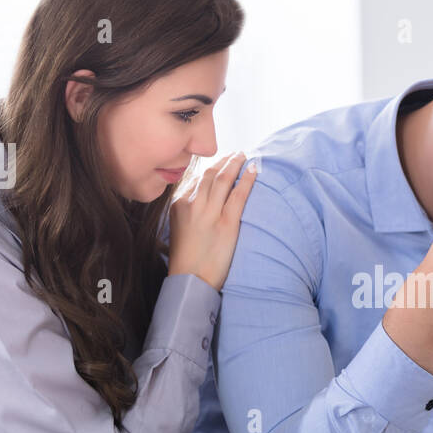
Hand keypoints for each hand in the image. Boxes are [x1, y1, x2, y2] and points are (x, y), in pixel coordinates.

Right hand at [167, 151, 257, 289]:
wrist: (190, 279)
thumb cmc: (185, 258)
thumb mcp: (178, 228)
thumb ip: (187, 211)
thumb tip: (201, 200)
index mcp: (178, 204)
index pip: (196, 179)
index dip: (211, 168)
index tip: (220, 162)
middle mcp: (192, 204)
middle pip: (210, 174)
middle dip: (224, 161)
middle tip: (235, 154)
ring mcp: (209, 212)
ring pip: (224, 179)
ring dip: (236, 164)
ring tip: (244, 156)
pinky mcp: (226, 223)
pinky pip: (239, 195)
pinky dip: (247, 179)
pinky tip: (254, 170)